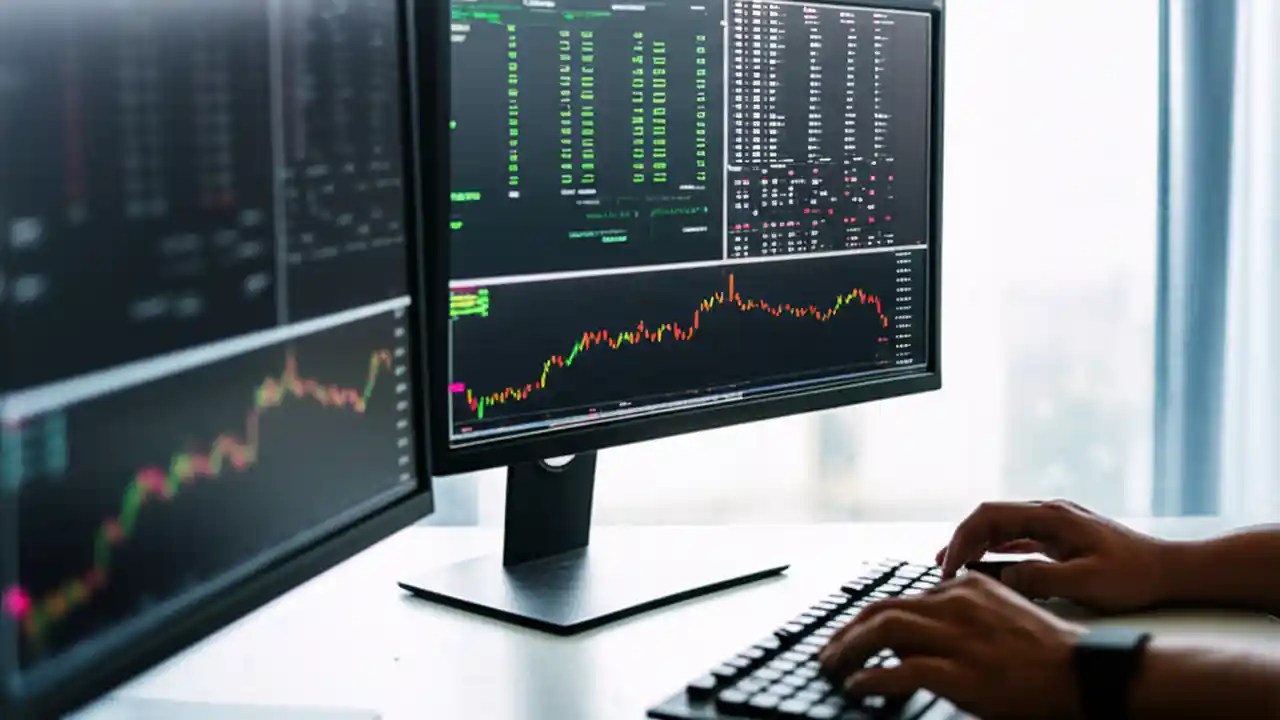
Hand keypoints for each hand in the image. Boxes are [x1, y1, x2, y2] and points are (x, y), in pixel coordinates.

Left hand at [819, 574, 1085, 719]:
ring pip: (884, 632)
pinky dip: (871, 678)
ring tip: (834, 667)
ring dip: (849, 650)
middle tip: (829, 653)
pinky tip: (859, 687)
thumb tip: (910, 638)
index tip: (848, 634)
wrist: (1082, 674)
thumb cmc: (1044, 652)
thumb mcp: (997, 615)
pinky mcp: (961, 673)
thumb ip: (956, 617)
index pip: (900, 598)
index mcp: (966, 588)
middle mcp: (957, 605)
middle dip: (848, 632)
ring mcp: (958, 638)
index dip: (866, 618)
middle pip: (883, 610)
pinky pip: (900, 671)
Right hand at [936, 499, 1169, 612]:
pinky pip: (1019, 537)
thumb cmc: (1134, 577)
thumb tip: (1000, 578)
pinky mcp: (1063, 536)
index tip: (949, 567)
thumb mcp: (1086, 583)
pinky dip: (997, 550)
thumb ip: (1039, 579)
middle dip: (962, 541)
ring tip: (954, 567)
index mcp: (1051, 516)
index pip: (989, 516)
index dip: (962, 539)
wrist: (1172, 571)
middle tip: (943, 570)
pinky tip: (987, 565)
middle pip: (990, 517)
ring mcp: (1056, 522)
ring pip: (1002, 526)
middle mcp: (1050, 512)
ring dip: (977, 545)